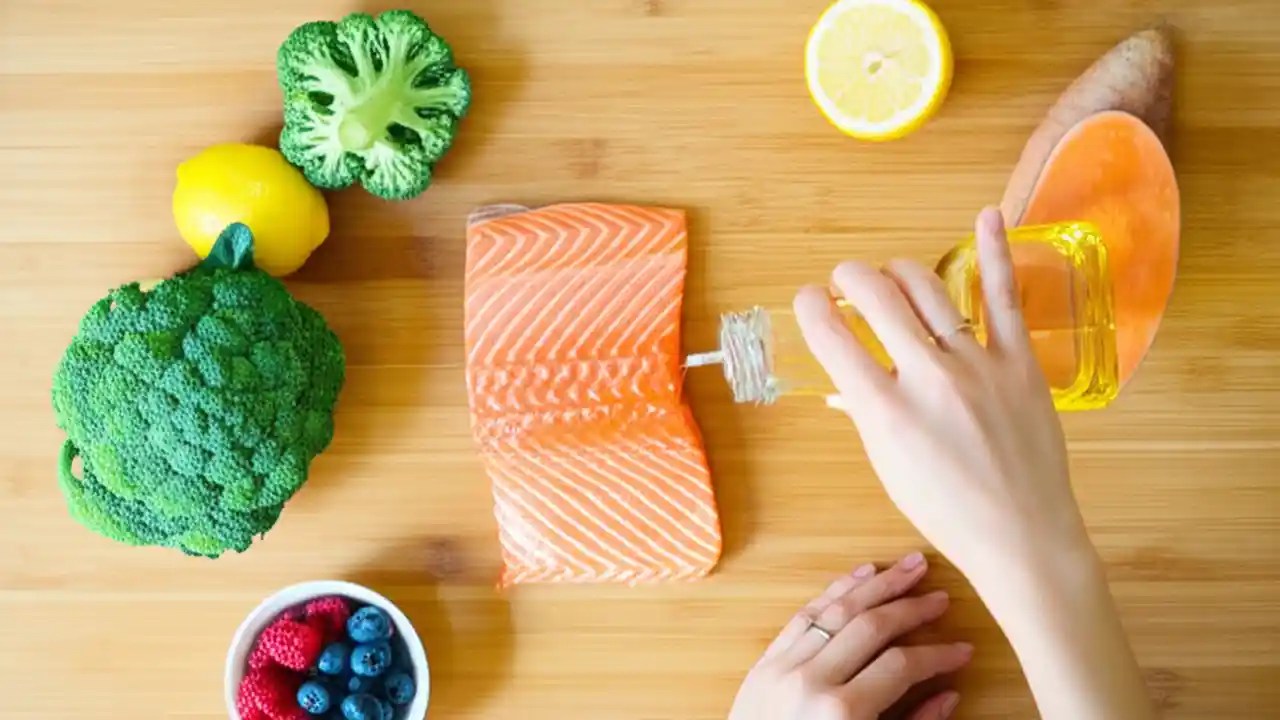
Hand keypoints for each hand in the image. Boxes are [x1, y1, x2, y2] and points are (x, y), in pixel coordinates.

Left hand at [729, 555, 969, 719]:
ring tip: (908, 567)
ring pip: (836, 610)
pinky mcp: (765, 663)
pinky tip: (859, 576)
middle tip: (941, 596)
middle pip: (870, 627)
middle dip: (910, 607)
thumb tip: (949, 695)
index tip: (963, 649)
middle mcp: (811, 681)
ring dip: (876, 585)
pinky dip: (833, 592)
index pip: (902, 666)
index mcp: (841, 712)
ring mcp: (783, 668)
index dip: (937, 655)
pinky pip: (804, 616)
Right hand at [793, 207, 1088, 578]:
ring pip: (927, 288)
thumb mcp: (888, 468)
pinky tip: (984, 217)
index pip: (831, 336)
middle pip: (876, 297)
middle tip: (845, 282)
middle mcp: (927, 377)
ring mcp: (977, 364)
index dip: (810, 306)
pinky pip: (1003, 298)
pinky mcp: (1019, 361)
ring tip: (888, 277)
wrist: (1023, 535)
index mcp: (885, 411)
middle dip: (850, 278)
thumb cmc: (947, 512)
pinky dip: (993, 253)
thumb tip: (848, 380)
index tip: (807, 298)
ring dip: (897, 272)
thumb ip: (867, 414)